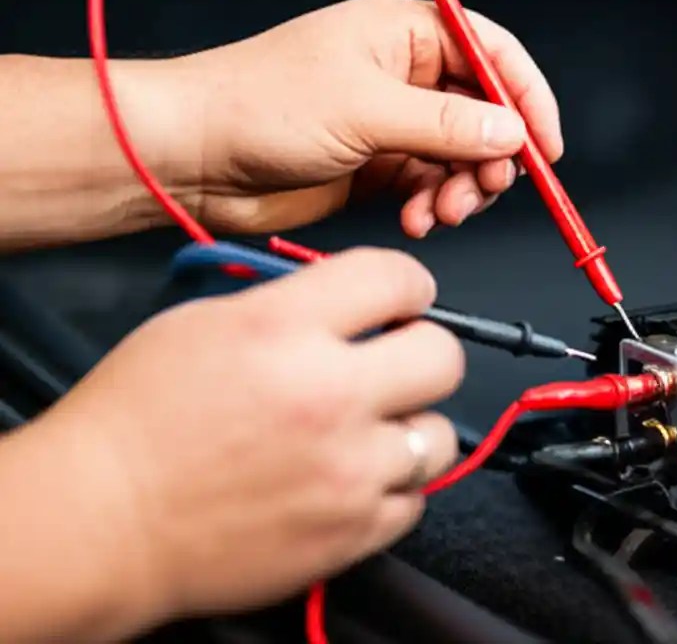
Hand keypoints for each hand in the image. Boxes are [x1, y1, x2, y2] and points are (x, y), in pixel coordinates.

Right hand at [44, 249, 461, 630]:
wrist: (98, 523)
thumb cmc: (132, 423)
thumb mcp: (201, 323)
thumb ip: (289, 307)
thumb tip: (353, 307)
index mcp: (284, 329)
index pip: (398, 278)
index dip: (407, 286)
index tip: (403, 301)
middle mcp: (329, 394)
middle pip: (444, 356)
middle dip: (423, 353)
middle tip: (395, 364)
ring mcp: (348, 469)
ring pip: (440, 435)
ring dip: (408, 430)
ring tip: (364, 434)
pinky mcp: (351, 531)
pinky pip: (415, 499)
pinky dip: (390, 490)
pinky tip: (349, 482)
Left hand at [178, 0, 562, 236]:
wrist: (194, 158)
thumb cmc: (257, 105)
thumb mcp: (366, 110)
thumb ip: (448, 125)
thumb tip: (511, 133)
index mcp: (405, 33)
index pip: (494, 54)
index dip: (527, 98)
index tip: (546, 146)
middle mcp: (405, 75)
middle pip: (487, 113)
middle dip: (492, 157)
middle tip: (482, 189)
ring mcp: (392, 123)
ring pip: (463, 158)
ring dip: (462, 190)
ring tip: (441, 211)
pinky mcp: (378, 167)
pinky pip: (432, 187)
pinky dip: (434, 207)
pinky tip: (416, 219)